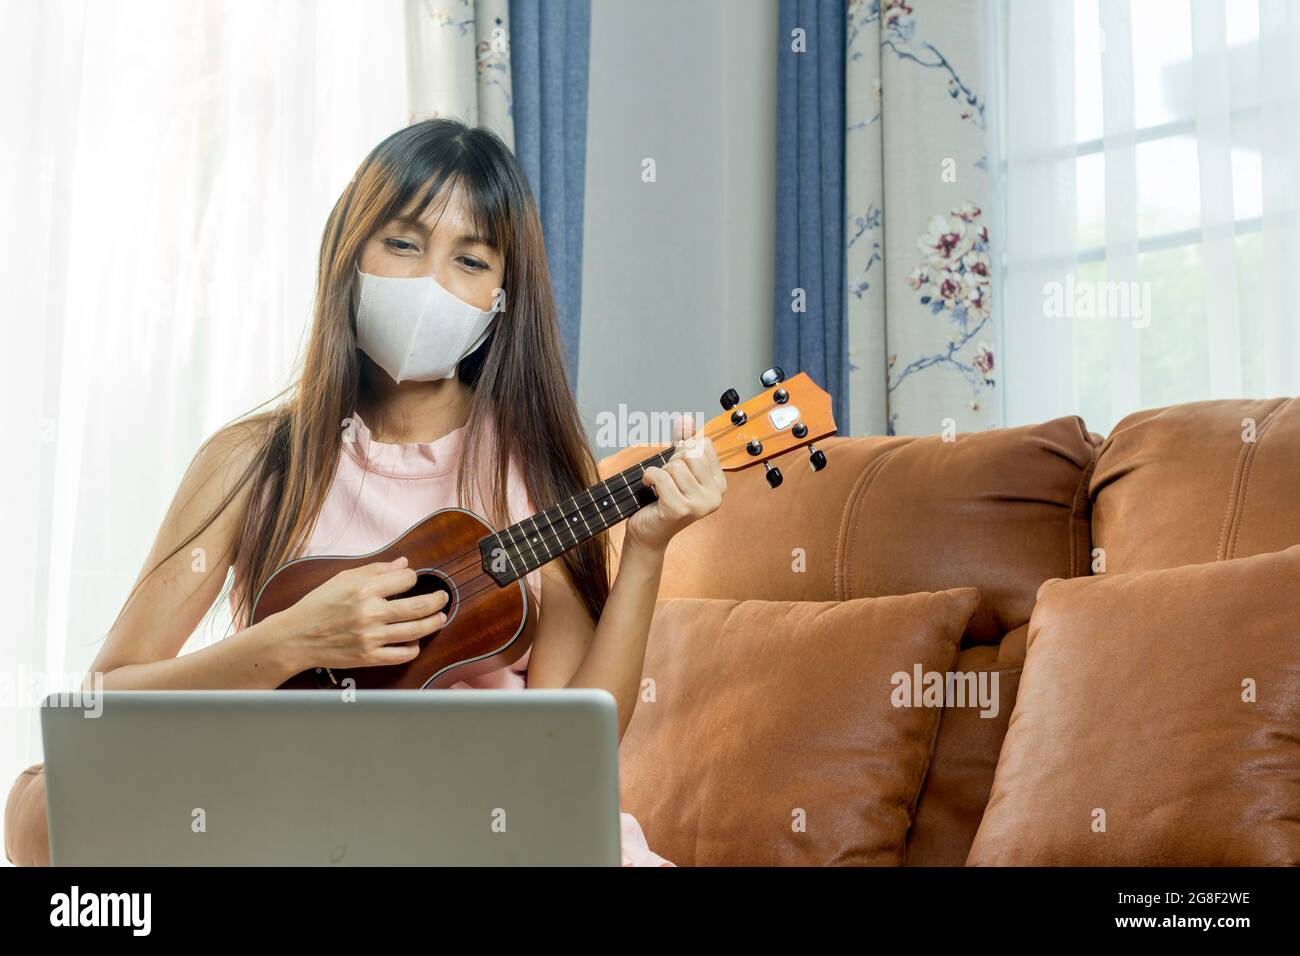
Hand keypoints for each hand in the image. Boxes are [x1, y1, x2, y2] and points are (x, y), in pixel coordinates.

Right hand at [279, 556, 447, 670]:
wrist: (296, 637)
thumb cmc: (318, 605)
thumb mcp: (343, 579)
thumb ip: (376, 570)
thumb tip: (404, 563)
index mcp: (363, 589)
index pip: (406, 579)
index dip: (413, 578)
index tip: (412, 580)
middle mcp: (369, 612)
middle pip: (419, 606)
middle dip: (438, 600)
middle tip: (443, 597)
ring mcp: (371, 637)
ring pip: (416, 630)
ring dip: (434, 622)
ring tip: (441, 617)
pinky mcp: (369, 657)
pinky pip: (402, 654)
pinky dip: (414, 648)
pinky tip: (415, 641)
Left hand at [625, 415, 726, 553]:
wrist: (648, 533)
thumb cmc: (663, 501)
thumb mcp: (676, 468)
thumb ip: (684, 442)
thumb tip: (686, 419)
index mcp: (719, 485)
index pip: (704, 445)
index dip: (684, 450)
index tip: (677, 469)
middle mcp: (714, 496)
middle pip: (691, 454)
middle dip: (672, 461)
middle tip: (666, 479)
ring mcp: (699, 504)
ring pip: (675, 466)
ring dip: (660, 473)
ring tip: (659, 487)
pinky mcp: (679, 509)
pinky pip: (661, 477)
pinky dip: (649, 477)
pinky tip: (649, 488)